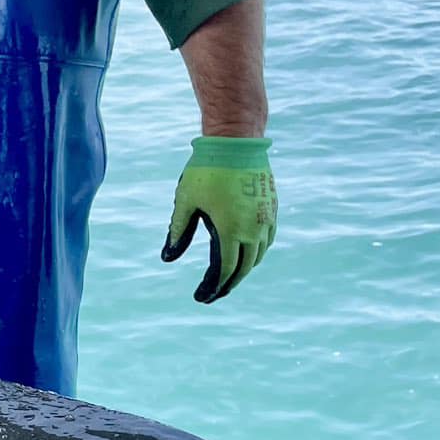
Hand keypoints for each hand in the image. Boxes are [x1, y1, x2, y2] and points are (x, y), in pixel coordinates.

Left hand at [162, 136, 278, 303]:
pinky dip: (257, 252)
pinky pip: (267, 240)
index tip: (202, 298)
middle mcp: (252, 229)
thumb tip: (167, 258)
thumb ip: (177, 232)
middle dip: (228, 285)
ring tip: (228, 277)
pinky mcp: (271, 208)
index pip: (225, 270)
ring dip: (244, 269)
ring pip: (258, 255)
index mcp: (230, 230)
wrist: (236, 142)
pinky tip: (246, 254)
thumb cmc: (206, 170)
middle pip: (244, 268)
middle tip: (214, 294)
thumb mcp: (185, 202)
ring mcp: (265, 218)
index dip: (214, 287)